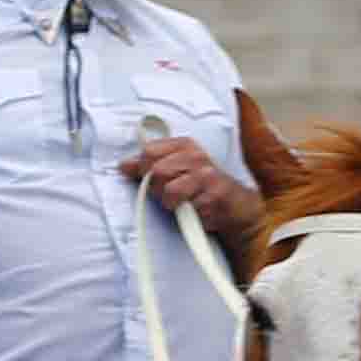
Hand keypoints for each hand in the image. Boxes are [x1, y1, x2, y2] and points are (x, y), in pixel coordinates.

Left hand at [122, 130, 240, 220]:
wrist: (237, 207)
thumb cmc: (201, 188)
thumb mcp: (176, 170)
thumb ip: (149, 166)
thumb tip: (123, 166)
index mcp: (184, 145)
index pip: (149, 152)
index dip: (142, 169)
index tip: (148, 178)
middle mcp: (196, 156)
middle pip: (157, 172)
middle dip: (157, 189)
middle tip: (169, 195)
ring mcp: (207, 175)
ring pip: (170, 191)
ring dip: (171, 204)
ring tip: (182, 203)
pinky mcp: (214, 196)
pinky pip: (187, 209)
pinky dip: (187, 215)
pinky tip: (197, 210)